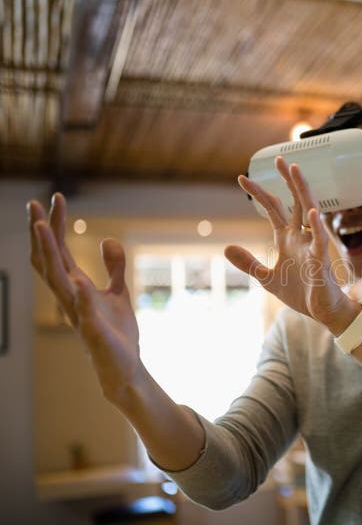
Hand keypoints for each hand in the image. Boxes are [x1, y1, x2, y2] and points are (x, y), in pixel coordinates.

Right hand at [28, 194, 141, 401]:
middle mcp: (71, 298)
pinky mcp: (94, 332)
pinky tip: (81, 283)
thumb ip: (113, 267)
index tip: (56, 197)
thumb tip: (107, 239)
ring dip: (50, 255)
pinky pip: (84, 313)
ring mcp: (79, 314)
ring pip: (57, 282)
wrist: (124, 368)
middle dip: (42, 233)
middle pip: (49, 260)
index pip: (60, 250)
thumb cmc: (116, 331)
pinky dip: (82, 298)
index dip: (57, 224)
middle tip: (34, 204)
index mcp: (76, 286)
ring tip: (43, 228)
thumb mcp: (118, 292)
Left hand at [225, 157, 358, 333]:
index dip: (259, 192)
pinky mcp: (321, 260)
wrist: (321, 311)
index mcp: (287, 238)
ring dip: (303, 191)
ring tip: (296, 171)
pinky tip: (312, 212)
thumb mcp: (266, 277)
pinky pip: (320, 240)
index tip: (242, 177)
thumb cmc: (300, 292)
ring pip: (309, 211)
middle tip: (279, 159)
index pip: (273, 208)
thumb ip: (248, 262)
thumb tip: (226, 247)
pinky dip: (316, 227)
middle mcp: (300, 236)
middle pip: (295, 201)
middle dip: (287, 180)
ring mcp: (312, 245)